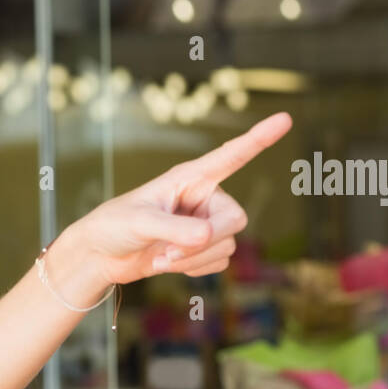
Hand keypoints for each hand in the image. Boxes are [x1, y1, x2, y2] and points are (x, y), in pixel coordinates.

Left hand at [74, 112, 291, 285]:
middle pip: (235, 219)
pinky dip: (194, 269)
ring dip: (193, 260)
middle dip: (204, 243)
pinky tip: (169, 264)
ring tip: (161, 258)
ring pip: (227, 246)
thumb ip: (172, 229)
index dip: (258, 139)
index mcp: (190, 177)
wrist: (101, 255)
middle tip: (168, 253)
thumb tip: (207, 236)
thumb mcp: (139, 222)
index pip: (231, 156)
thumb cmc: (114, 226)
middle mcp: (204, 198)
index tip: (285, 119)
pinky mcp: (202, 248)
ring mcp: (205, 224)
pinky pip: (219, 263)